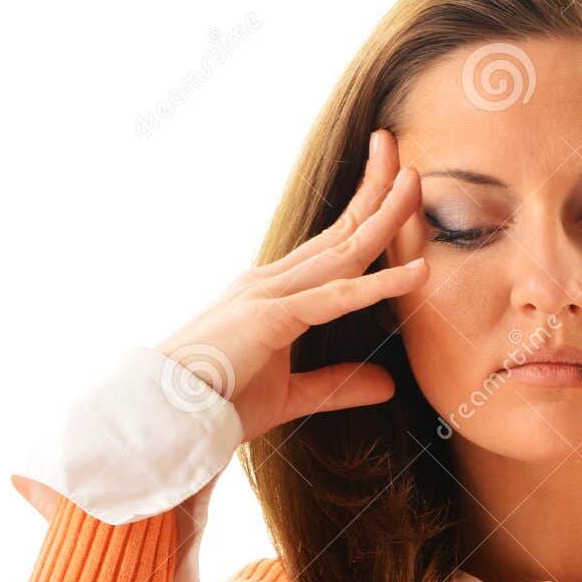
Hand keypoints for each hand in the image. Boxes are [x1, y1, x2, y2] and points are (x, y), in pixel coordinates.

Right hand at [152, 128, 428, 443]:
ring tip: (418, 185)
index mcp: (275, 294)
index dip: (366, 215)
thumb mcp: (293, 395)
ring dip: (385, 217)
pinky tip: (417, 271)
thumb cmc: (216, 404)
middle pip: (340, 232)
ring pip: (343, 251)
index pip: (332, 246)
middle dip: (377, 192)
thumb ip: (339, 386)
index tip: (397, 186)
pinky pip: (336, 298)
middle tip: (412, 161)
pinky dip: (379, 285)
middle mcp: (272, 282)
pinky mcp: (270, 318)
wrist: (164, 419)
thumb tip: (387, 385)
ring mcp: (269, 294)